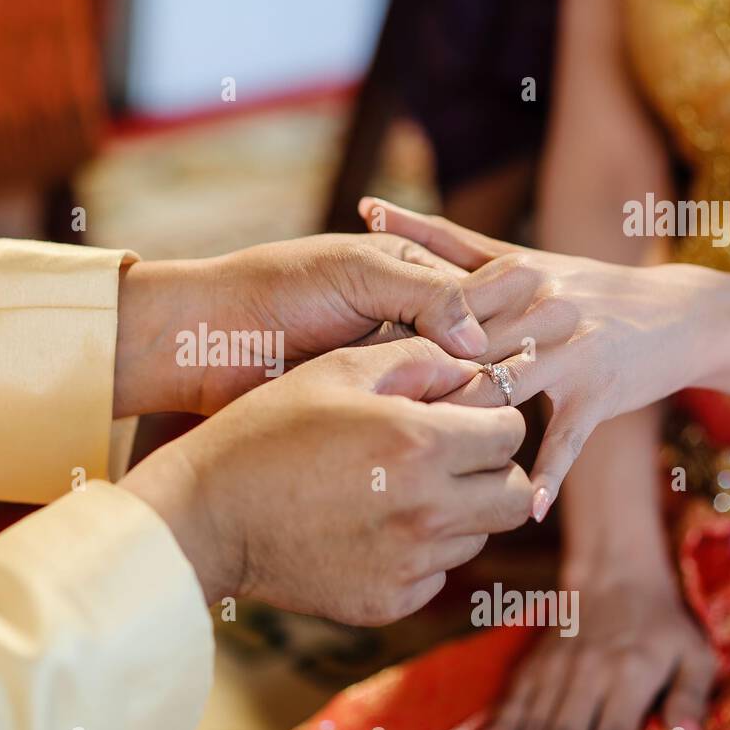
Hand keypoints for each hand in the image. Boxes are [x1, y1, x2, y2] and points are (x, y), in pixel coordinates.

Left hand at [113, 233, 487, 417]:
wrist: (208, 333)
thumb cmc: (278, 286)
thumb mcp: (358, 274)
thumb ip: (426, 295)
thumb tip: (480, 343)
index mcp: (418, 280)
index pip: (483, 309)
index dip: (502, 336)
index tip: (520, 363)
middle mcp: (411, 328)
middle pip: (474, 361)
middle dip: (489, 383)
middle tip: (502, 409)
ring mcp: (391, 374)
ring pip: (447, 401)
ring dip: (461, 417)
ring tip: (476, 437)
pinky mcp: (370, 414)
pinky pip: (413, 428)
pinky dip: (430, 440)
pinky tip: (442, 456)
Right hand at [120, 337, 532, 622]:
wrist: (207, 514)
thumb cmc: (268, 430)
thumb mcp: (337, 372)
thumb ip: (416, 360)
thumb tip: (471, 369)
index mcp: (419, 444)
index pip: (512, 433)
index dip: (490, 420)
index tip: (460, 420)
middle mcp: (425, 510)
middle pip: (515, 495)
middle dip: (492, 471)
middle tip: (449, 460)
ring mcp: (408, 564)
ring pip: (476, 536)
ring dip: (456, 512)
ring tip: (396, 492)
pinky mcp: (387, 602)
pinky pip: (435, 575)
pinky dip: (418, 553)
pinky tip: (369, 529)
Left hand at [359, 198, 729, 516]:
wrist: (681, 314)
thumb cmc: (582, 289)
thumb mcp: (514, 259)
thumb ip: (439, 240)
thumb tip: (368, 205)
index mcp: (505, 275)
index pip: (432, 305)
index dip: (383, 336)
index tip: (332, 366)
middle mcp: (534, 308)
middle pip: (459, 350)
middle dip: (411, 385)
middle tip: (359, 427)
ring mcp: (570, 350)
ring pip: (502, 392)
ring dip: (463, 430)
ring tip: (423, 468)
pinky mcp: (603, 390)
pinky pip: (569, 437)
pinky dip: (548, 471)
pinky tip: (524, 503)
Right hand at [483, 502, 715, 729]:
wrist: (613, 571)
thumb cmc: (663, 622)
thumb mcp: (695, 654)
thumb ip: (692, 697)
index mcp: (629, 677)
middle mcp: (587, 675)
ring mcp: (555, 669)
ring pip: (533, 725)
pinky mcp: (535, 663)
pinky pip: (513, 698)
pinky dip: (498, 728)